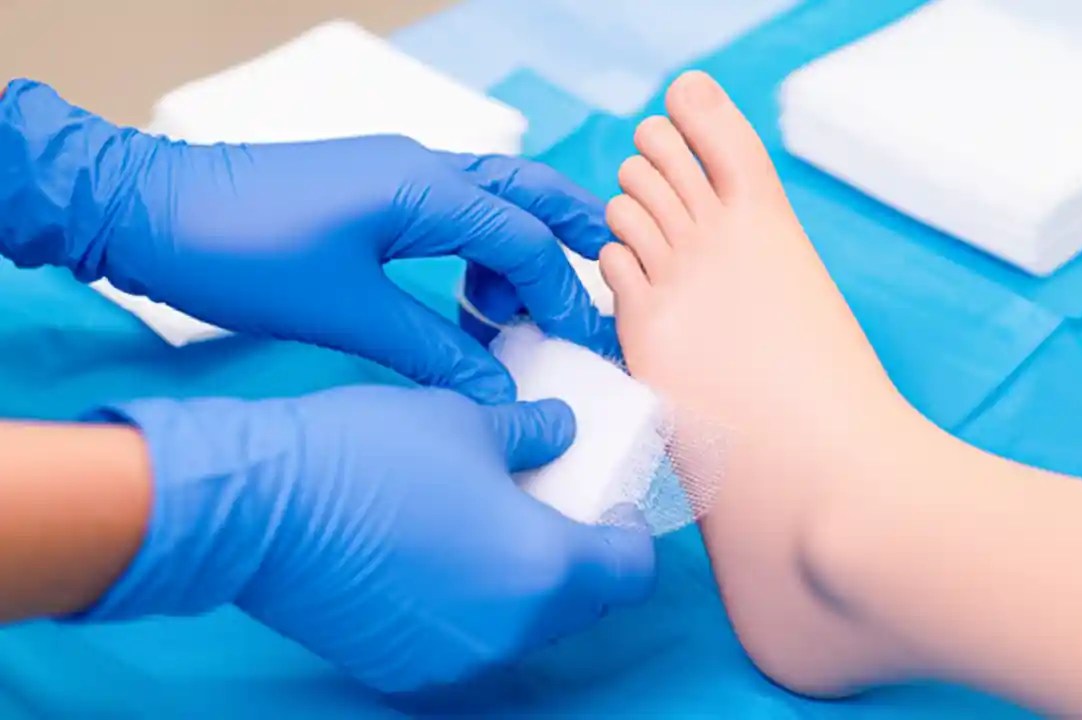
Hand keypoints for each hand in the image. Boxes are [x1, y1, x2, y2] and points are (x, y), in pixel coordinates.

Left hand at [0, 79, 615, 402]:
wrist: (146, 211)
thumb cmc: (239, 255)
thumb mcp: (344, 312)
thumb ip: (431, 350)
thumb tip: (496, 391)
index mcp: (422, 188)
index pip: (525, 240)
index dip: (561, 298)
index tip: (584, 348)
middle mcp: (420, 168)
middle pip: (528, 190)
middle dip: (574, 233)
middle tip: (610, 278)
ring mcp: (395, 174)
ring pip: (491, 200)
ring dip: (521, 249)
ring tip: (527, 313)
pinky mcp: (372, 191)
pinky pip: (450, 214)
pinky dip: (477, 252)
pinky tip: (472, 300)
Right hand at [73, 386, 655, 692]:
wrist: (260, 507)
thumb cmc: (371, 453)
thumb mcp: (470, 420)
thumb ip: (535, 433)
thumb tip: (562, 430)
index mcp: (543, 569)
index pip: (631, 570)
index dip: (631, 532)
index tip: (612, 500)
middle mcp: (510, 631)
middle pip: (581, 601)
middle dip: (581, 554)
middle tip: (555, 502)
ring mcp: (456, 659)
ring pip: (523, 623)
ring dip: (525, 581)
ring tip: (492, 524)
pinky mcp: (403, 668)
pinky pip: (467, 639)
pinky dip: (473, 604)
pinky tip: (440, 555)